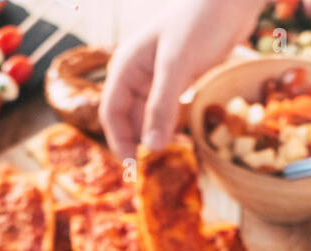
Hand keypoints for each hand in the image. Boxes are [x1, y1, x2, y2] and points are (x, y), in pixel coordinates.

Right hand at [102, 0, 269, 157]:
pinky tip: (182, 137)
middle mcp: (138, 71)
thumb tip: (150, 149)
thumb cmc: (199, 21)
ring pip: (149, 114)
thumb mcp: (177, 64)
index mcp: (126, 65)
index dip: (118, 140)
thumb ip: (162, 107)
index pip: (111, 111)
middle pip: (128, 116)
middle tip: (152, 168)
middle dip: (137, 140)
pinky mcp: (180, 76)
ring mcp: (159, 75)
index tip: (133, 165)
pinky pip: (168, 108)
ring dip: (156, 134)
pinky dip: (172, 124)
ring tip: (169, 156)